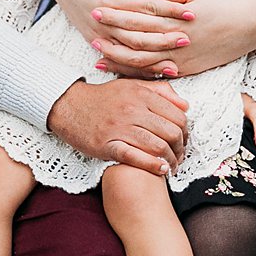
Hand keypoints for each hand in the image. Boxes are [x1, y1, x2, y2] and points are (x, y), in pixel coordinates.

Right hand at [47, 0, 191, 72]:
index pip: (146, 8)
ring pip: (128, 52)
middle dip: (164, 38)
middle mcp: (103, 19)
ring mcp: (97, 34)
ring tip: (176, 62)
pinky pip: (118, 59)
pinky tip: (152, 71)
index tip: (191, 13)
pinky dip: (135, 67)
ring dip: (152, 59)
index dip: (170, 10)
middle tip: (188, 39)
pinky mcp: (94, 42)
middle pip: (139, 34)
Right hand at [48, 78, 189, 174]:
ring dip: (171, 160)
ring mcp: (119, 128)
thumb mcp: (132, 85)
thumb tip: (185, 106)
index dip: (186, 131)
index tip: (184, 140)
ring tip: (173, 166)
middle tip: (180, 156)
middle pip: (171, 132)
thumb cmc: (103, 98)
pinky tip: (161, 169)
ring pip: (157, 146)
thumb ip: (160, 91)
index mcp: (141, 94)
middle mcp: (132, 109)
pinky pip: (134, 157)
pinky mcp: (106, 145)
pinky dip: (152, 165)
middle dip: (181, 148)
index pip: (177, 115)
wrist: (69, 106)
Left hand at [93, 0, 255, 78]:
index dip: (116, 15)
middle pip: (136, 44)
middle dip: (112, 41)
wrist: (251, 24)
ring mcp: (182, 60)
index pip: (138, 18)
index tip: (97, 10)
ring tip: (100, 60)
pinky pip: (159, 76)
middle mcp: (176, 44)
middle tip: (92, 36)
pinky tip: (125, 73)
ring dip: (120, 62)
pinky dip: (140, 75)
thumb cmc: (222, 1)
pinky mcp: (189, 70)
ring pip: (144, 65)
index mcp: (174, 21)